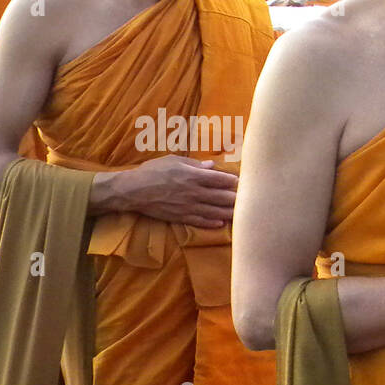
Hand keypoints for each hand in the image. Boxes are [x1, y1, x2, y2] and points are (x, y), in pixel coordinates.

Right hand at [109, 155, 237, 227]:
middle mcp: (194, 192)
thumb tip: (212, 166)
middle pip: (221, 197)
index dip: (234, 181)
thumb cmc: (152, 171)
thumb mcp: (173, 160)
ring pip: (214, 212)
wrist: (133, 190)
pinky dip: (212, 223)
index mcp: (193, 175)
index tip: (244, 181)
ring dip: (229, 213)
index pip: (220, 179)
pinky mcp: (180, 217)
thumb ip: (195, 165)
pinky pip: (200, 222)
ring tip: (242, 215)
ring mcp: (188, 207)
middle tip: (251, 200)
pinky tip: (221, 223)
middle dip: (237, 198)